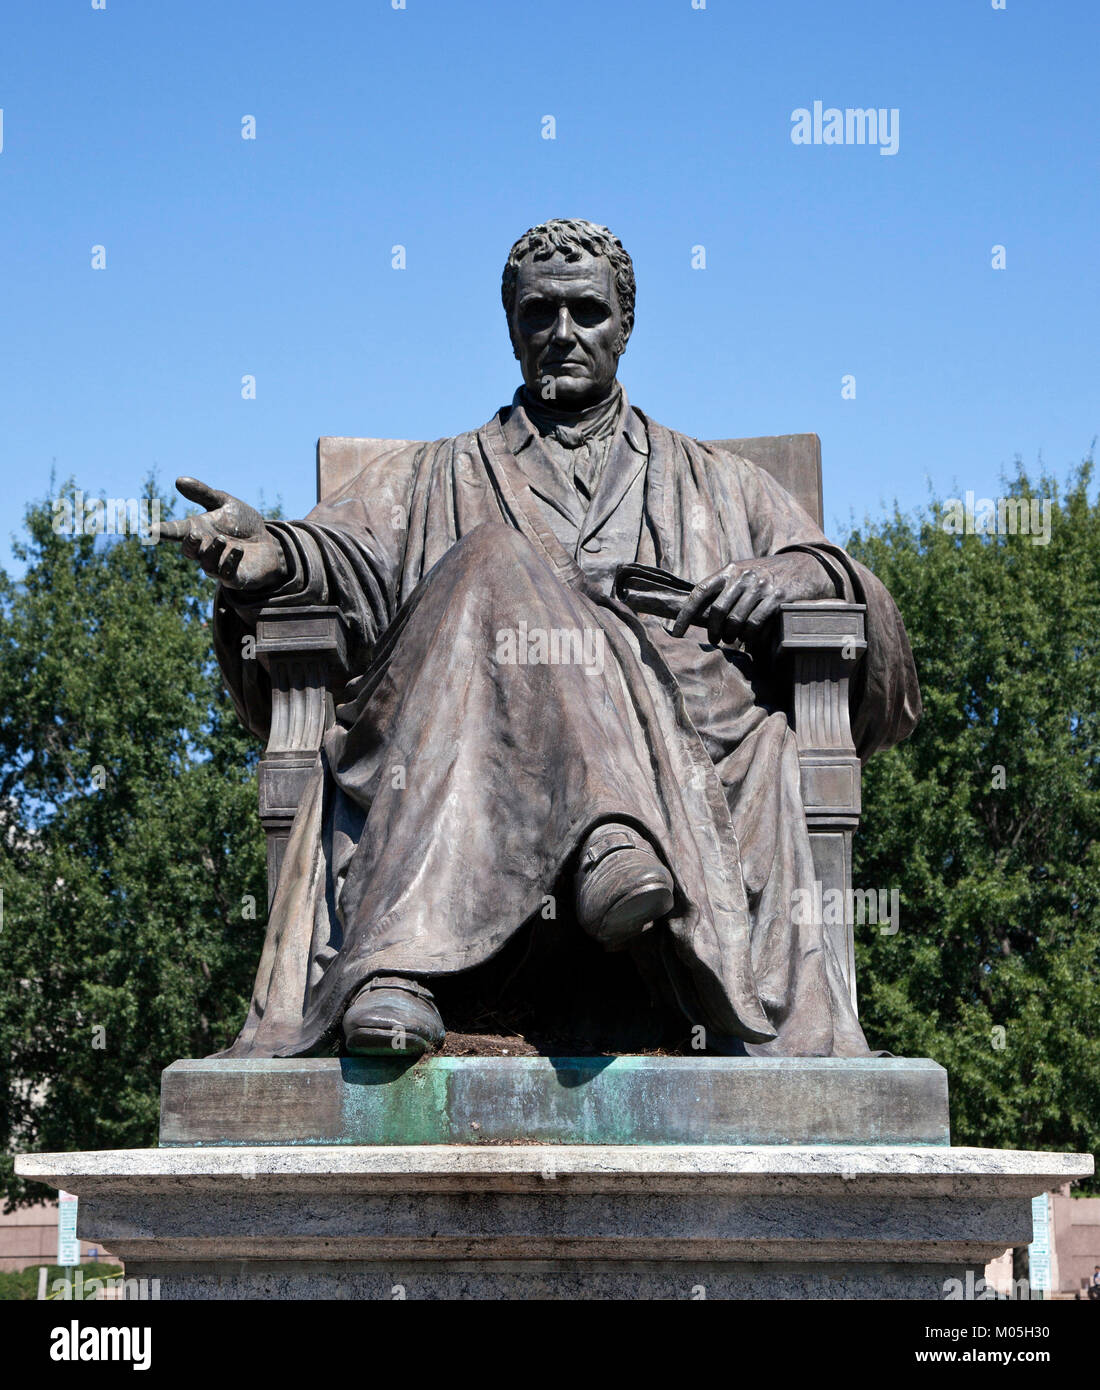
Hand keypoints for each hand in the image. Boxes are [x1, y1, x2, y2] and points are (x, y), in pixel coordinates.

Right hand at [158, 477, 287, 590]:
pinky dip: (230, 562)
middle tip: (195, 533)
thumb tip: (178, 480)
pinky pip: (227, 574)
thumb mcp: (226, 503)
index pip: (176, 531)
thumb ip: (204, 494)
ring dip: (212, 551)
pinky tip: (238, 549)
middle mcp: (204, 550)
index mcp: (198, 530)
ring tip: (221, 538)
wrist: (269, 544)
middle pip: (188, 551)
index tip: (151, 530)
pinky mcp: (234, 578)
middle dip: (189, 543)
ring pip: (207, 564)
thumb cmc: (243, 524)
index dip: (164, 531)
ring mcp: (218, 566)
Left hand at [670, 553, 832, 645]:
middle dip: (713, 631)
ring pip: (736, 621)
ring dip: (731, 636)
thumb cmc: (764, 575)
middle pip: (718, 611)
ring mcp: (761, 586)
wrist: (801, 567)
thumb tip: (697, 614)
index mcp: (729, 570)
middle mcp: (743, 576)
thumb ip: (722, 588)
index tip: (676, 632)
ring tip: (732, 640)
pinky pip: (756, 624)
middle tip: (714, 639)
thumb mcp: (741, 574)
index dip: (685, 614)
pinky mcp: (777, 598)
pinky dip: (750, 636)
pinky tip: (749, 638)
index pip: (699, 592)